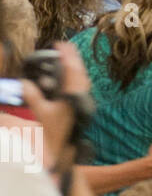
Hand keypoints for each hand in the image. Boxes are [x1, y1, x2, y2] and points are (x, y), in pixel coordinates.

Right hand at [20, 42, 89, 166]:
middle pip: (80, 72)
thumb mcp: (41, 114)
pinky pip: (82, 87)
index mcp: (73, 96)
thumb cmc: (55, 132)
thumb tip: (24, 83)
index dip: (67, 56)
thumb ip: (33, 97)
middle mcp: (81, 97)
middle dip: (73, 58)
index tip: (60, 45)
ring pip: (83, 79)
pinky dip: (77, 77)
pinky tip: (71, 76)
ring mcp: (83, 102)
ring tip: (69, 56)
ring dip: (76, 67)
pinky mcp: (82, 107)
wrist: (66, 150)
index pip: (72, 71)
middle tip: (66, 46)